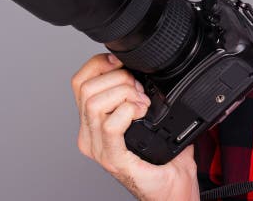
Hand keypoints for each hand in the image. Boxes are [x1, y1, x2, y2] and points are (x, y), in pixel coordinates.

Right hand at [71, 53, 199, 200]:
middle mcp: (90, 134)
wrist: (172, 189)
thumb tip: (143, 65)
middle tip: (140, 90)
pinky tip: (141, 114)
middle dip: (119, 79)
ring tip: (142, 104)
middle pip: (87, 88)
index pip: (80, 81)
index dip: (101, 63)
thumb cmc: (162, 156)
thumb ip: (140, 91)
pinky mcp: (113, 158)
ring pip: (94, 102)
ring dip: (125, 94)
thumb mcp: (148, 115)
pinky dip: (128, 111)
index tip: (123, 63)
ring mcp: (99, 147)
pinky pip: (111, 125)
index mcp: (93, 121)